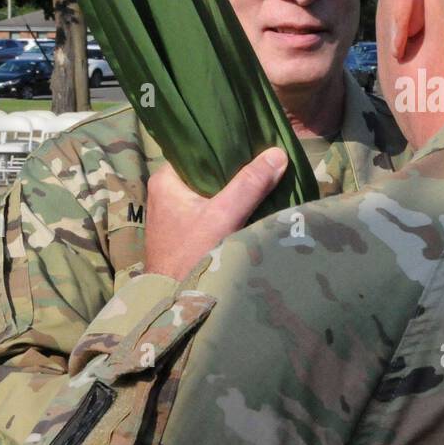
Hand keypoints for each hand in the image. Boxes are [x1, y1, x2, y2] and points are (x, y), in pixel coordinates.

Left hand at [143, 147, 288, 280]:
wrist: (177, 303)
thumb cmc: (192, 254)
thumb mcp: (224, 215)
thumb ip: (250, 185)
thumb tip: (278, 153)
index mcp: (166, 179)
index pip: (199, 150)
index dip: (227, 145)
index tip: (255, 141)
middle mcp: (166, 192)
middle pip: (208, 171)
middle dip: (236, 168)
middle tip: (266, 161)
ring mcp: (175, 213)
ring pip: (211, 191)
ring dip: (234, 189)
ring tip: (264, 179)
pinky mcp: (185, 231)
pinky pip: (211, 208)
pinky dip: (230, 206)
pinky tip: (252, 205)